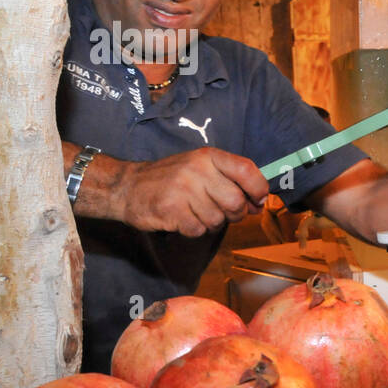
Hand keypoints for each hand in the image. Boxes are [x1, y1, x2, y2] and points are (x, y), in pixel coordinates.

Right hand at [116, 148, 269, 236]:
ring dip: (210, 222)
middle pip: (236, 202)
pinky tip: (182, 218)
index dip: (259, 189)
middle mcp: (197, 170)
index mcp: (209, 157)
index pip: (247, 170)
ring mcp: (183, 189)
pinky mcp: (170, 210)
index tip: (257, 201)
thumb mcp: (201, 168)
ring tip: (194, 211)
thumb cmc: (172, 179)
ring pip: (218, 220)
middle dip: (234, 214)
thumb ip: (231, 180)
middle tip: (221, 211)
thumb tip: (259, 203)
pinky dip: (194, 230)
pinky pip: (198, 230)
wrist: (127, 186)